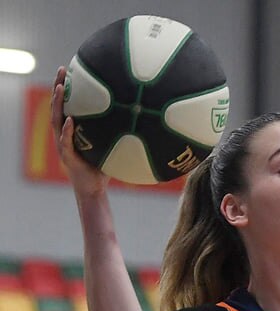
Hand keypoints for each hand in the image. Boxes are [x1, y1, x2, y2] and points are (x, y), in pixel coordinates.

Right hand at [51, 66, 108, 197]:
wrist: (93, 189)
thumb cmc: (103, 168)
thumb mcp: (111, 145)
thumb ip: (118, 131)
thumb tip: (140, 116)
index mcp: (73, 130)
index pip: (68, 104)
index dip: (66, 87)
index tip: (70, 68)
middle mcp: (64, 134)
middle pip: (58, 106)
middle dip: (58, 87)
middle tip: (62, 69)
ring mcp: (63, 144)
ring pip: (56, 120)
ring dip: (57, 104)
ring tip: (60, 88)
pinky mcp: (67, 157)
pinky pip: (66, 142)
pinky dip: (68, 131)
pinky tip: (71, 120)